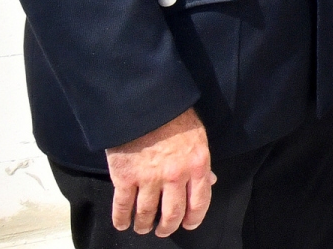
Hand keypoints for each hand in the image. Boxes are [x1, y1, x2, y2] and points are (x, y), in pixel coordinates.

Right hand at [105, 107, 214, 236]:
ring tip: (143, 227)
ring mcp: (149, 178)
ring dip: (144, 225)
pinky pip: (123, 206)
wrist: (144, 101)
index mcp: (197, 164)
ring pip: (147, 214)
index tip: (188, 225)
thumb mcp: (197, 136)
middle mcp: (175, 175)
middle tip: (163, 230)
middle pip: (173, 213)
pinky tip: (122, 223)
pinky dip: (121, 219)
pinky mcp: (125, 177)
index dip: (194, 218)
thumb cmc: (173, 116)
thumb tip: (211, 181)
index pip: (200, 201)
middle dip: (168, 227)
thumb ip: (201, 162)